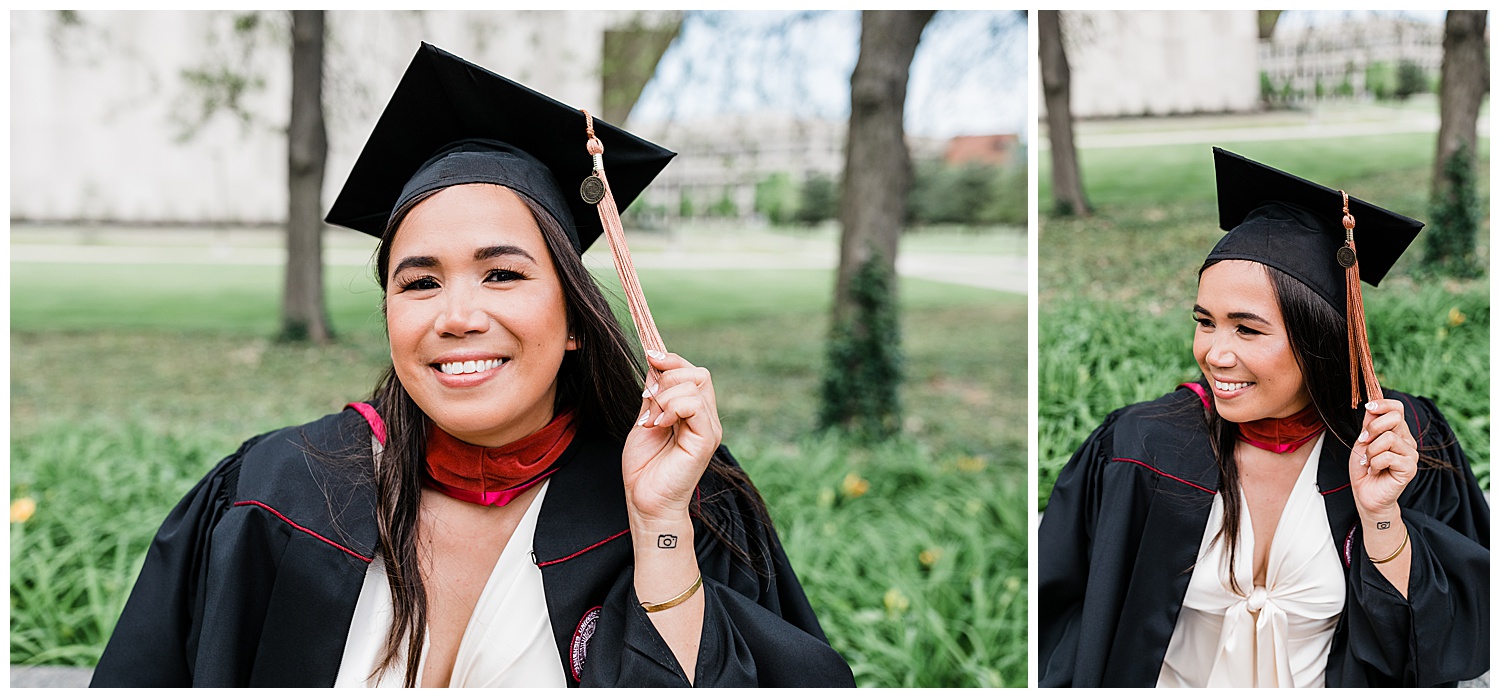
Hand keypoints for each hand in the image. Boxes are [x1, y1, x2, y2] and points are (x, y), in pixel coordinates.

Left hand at [621, 351, 721, 523]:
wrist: (646, 501)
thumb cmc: (645, 467)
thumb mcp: (646, 420)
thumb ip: (654, 396)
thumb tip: (654, 365)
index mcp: (694, 413)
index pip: (692, 373)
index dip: (671, 360)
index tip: (649, 356)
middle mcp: (707, 419)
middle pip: (698, 374)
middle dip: (667, 377)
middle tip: (647, 400)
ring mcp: (709, 429)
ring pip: (696, 384)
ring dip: (664, 396)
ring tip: (651, 420)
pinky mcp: (706, 440)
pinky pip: (695, 404)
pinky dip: (672, 406)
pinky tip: (658, 424)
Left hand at [1348, 398, 1417, 518]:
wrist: (1366, 494)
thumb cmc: (1365, 469)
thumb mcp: (1362, 442)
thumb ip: (1369, 424)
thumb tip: (1372, 405)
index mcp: (1397, 432)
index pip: (1397, 408)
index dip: (1383, 404)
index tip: (1368, 408)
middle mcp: (1407, 441)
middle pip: (1395, 418)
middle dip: (1372, 428)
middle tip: (1363, 442)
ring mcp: (1411, 454)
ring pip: (1389, 438)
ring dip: (1371, 451)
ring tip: (1368, 461)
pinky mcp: (1410, 468)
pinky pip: (1388, 456)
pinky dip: (1375, 463)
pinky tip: (1373, 470)